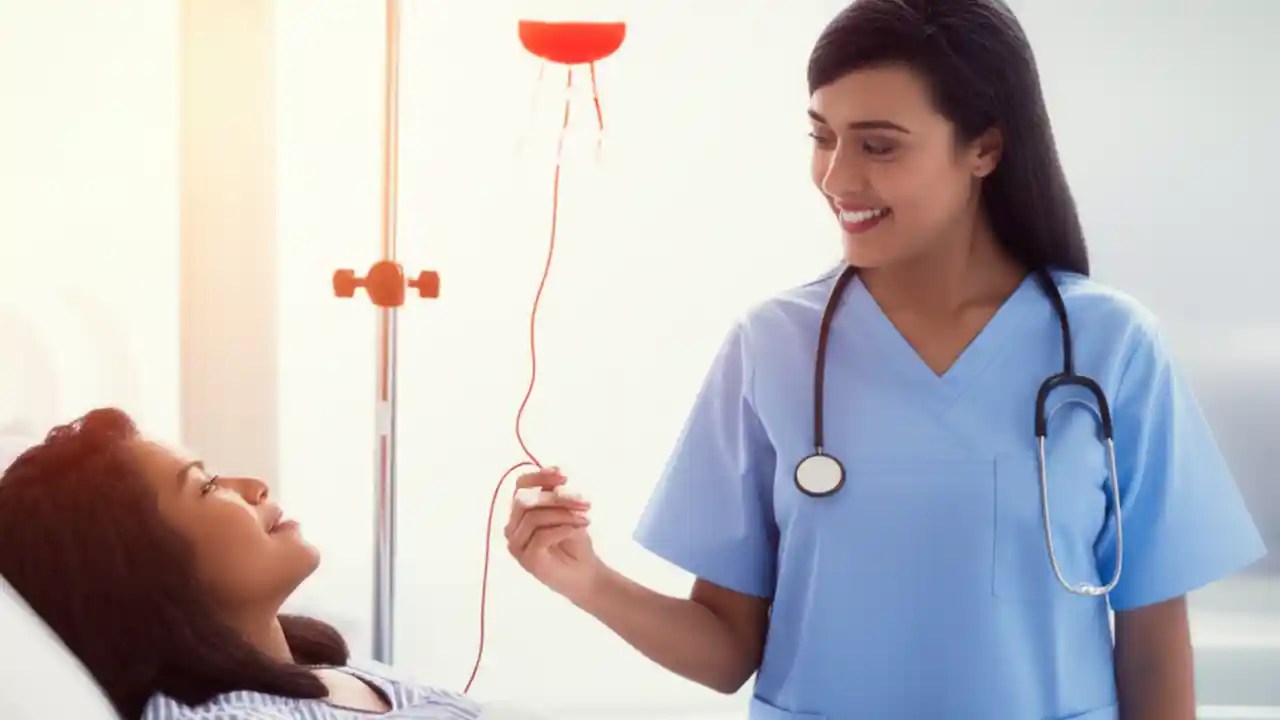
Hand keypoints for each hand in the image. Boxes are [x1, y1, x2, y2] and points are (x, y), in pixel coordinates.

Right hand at [505, 467, 600, 602]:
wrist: (585, 572)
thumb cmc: (574, 540)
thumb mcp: (568, 510)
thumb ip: (558, 494)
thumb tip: (557, 477)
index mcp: (521, 512)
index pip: (520, 485)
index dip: (539, 476)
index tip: (563, 475)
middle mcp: (513, 527)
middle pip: (525, 501)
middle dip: (556, 497)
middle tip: (584, 502)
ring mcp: (518, 545)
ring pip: (533, 518)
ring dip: (563, 514)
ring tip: (584, 519)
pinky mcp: (528, 560)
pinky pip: (541, 536)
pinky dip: (562, 529)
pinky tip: (577, 529)